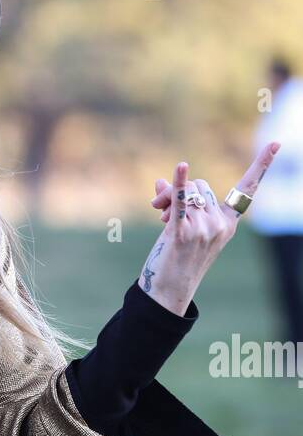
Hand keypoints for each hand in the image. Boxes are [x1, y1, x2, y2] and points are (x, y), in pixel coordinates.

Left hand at [138, 144, 280, 314]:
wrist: (168, 292)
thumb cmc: (177, 260)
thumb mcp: (186, 228)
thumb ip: (181, 203)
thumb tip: (161, 181)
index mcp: (228, 223)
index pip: (247, 191)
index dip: (262, 165)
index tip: (276, 143)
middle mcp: (220, 224)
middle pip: (201, 184)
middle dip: (181, 189)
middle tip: (160, 209)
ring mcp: (204, 229)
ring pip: (188, 190)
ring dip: (169, 195)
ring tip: (159, 214)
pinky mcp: (183, 233)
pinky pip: (181, 201)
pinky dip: (178, 184)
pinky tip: (180, 168)